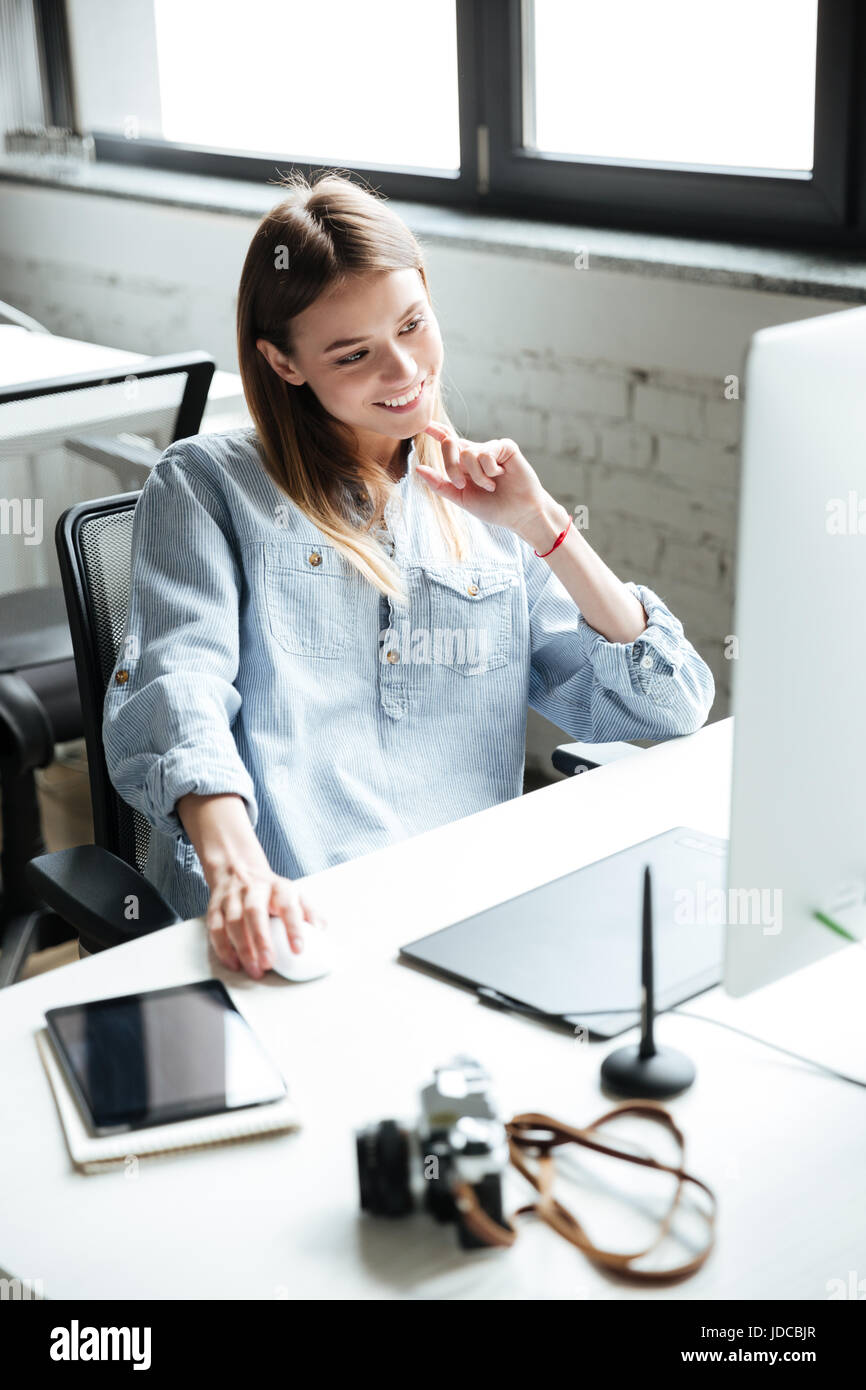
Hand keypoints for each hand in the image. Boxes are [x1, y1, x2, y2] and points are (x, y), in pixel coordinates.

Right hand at [204, 858, 327, 978]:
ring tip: (254, 969)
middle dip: (261, 940)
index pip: (288, 906)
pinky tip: (233, 963)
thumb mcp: (293, 894)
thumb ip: (308, 911)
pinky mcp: (215, 907)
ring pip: (233, 921)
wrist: (237, 868)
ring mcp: (232, 897)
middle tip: (268, 963)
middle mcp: (253, 890)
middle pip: (255, 912)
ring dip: (242, 948)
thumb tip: (321, 929)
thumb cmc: (270, 890)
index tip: (298, 950)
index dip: (293, 928)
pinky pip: (215, 928)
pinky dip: (223, 948)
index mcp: (278, 887)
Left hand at [416, 421, 551, 537]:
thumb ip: (440, 484)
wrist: (519, 514)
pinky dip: (490, 470)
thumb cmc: (493, 507)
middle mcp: (477, 452)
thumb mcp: (461, 498)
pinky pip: (486, 453)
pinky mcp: (505, 447)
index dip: (436, 430)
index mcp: (465, 463)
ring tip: (490, 486)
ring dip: (477, 476)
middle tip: (461, 484)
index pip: (449, 441)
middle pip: (450, 443)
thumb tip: (418, 469)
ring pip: (468, 452)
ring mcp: (491, 448)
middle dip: (450, 466)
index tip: (423, 423)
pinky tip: (501, 476)